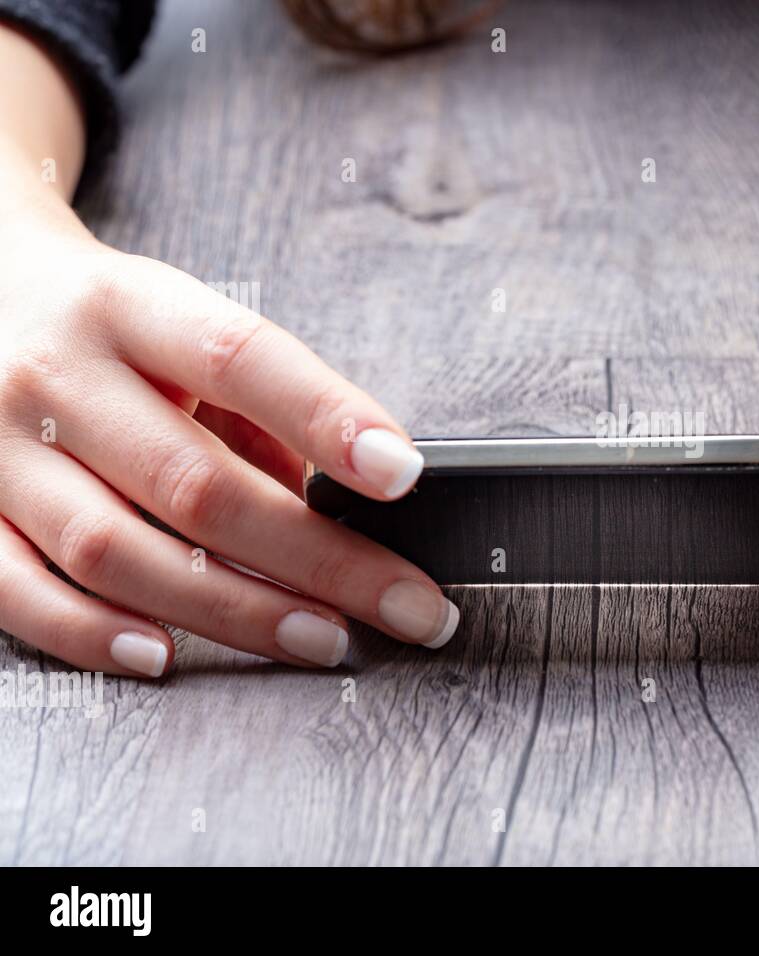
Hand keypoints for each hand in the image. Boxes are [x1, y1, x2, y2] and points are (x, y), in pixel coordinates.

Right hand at [0, 230, 458, 676]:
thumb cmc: (101, 325)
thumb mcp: (175, 323)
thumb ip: (254, 407)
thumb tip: (337, 508)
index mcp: (128, 307)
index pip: (240, 359)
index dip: (326, 418)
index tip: (402, 474)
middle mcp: (54, 375)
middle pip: (196, 484)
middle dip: (320, 559)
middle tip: (407, 606)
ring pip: (117, 553)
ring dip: (235, 611)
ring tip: (326, 639)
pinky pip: (18, 592)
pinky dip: (94, 635)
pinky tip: (167, 655)